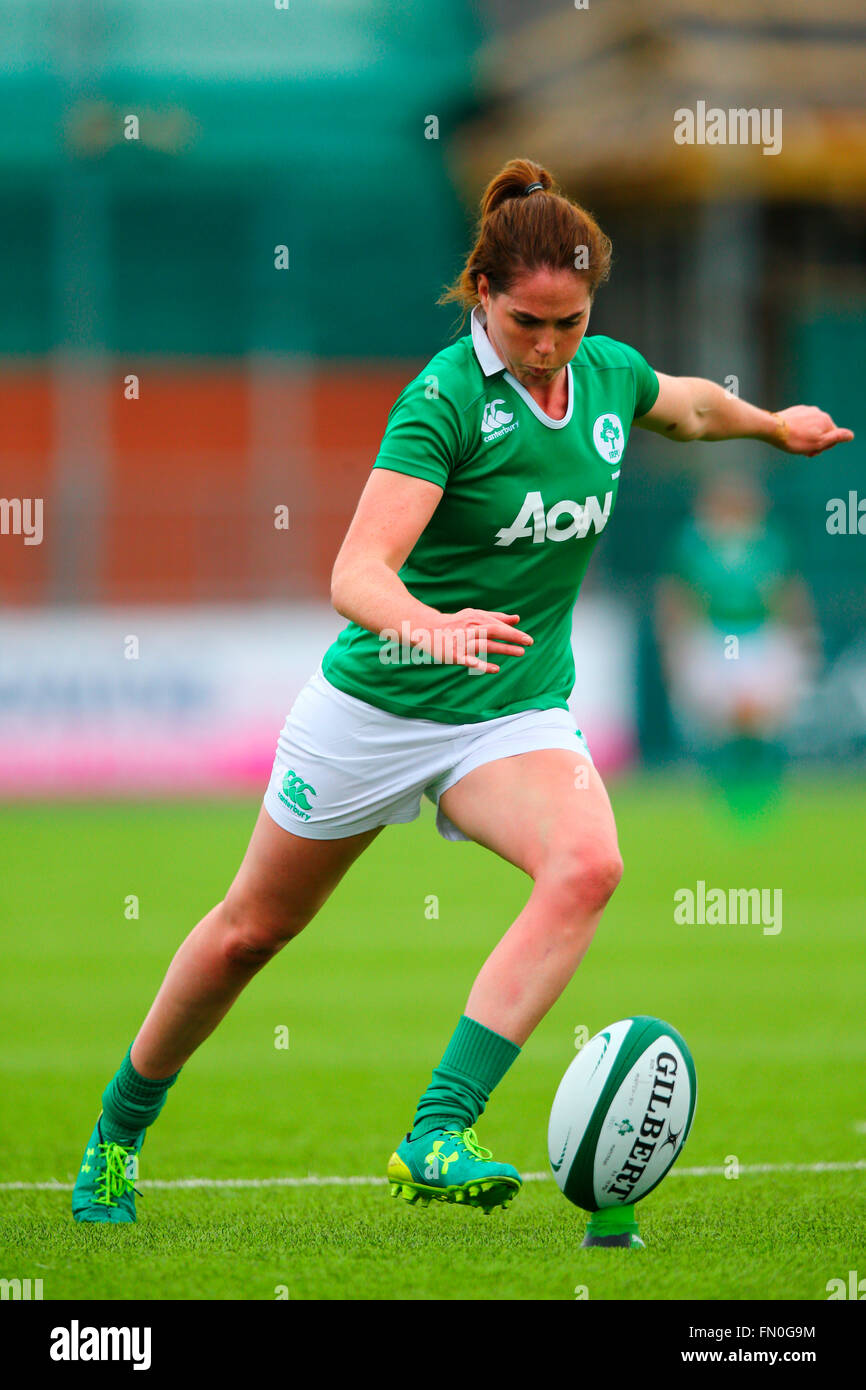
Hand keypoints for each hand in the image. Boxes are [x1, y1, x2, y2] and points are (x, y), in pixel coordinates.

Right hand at [415, 609, 532, 672]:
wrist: (427, 630)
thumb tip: (517, 618)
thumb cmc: (455, 623)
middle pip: (493, 631)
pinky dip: (482, 665)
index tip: (528, 639)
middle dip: (512, 636)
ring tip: (520, 653)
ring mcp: (462, 642)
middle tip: (529, 643)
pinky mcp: (455, 655)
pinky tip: (496, 669)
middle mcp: (470, 628)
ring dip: (503, 648)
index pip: (498, 625)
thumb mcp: (475, 616)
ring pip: (485, 645)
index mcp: (476, 619)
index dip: (513, 632)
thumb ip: (496, 617)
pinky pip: (470, 660)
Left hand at [772, 406, 853, 456]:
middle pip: (822, 431)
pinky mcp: (795, 410)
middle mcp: (818, 412)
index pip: (832, 437)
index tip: (812, 453)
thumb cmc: (796, 439)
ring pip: (811, 427)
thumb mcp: (819, 443)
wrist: (773, 429)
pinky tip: (790, 436)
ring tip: (795, 444)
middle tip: (803, 452)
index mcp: (826, 420)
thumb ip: (836, 438)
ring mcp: (806, 410)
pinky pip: (801, 422)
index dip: (823, 448)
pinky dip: (799, 430)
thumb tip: (850, 435)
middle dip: (815, 442)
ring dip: (807, 437)